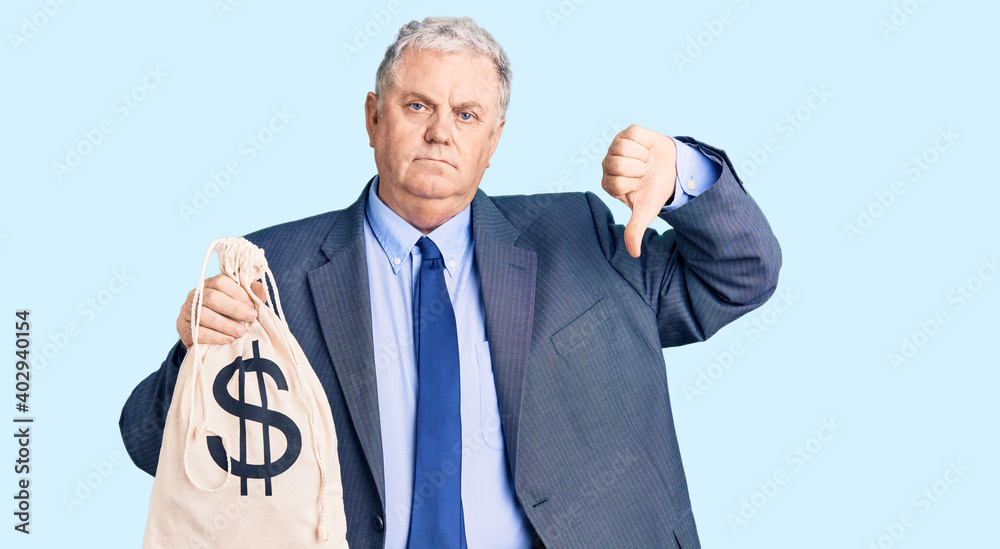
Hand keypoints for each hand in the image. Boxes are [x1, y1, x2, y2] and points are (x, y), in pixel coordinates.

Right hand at [176, 275, 266, 347]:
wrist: (204, 336)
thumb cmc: (227, 315)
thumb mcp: (240, 304)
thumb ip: (250, 295)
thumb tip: (259, 287)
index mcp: (209, 284)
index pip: (221, 282)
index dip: (238, 293)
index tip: (252, 305)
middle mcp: (195, 295)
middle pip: (212, 298)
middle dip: (234, 308)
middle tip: (251, 318)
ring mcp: (186, 311)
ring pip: (204, 315)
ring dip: (225, 324)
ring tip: (241, 332)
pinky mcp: (182, 328)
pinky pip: (197, 332)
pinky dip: (215, 337)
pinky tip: (228, 340)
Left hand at [601, 125, 676, 257]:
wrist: (672, 170)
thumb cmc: (655, 190)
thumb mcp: (646, 211)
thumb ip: (635, 230)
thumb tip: (634, 253)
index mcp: (609, 183)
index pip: (615, 182)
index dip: (633, 183)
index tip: (640, 185)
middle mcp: (608, 164)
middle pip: (616, 164)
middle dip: (637, 169)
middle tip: (644, 172)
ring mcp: (616, 146)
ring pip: (623, 147)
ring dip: (641, 156)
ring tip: (645, 161)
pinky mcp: (628, 132)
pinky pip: (633, 134)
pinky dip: (645, 142)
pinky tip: (647, 149)